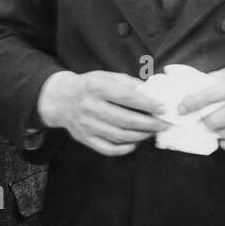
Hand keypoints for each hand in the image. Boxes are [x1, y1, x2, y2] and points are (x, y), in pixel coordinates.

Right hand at [38, 70, 168, 156]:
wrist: (60, 100)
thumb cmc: (89, 86)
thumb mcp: (106, 76)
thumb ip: (128, 83)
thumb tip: (151, 93)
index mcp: (96, 87)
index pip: (127, 97)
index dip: (148, 104)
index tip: (164, 108)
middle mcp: (90, 107)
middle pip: (126, 120)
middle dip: (150, 124)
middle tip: (164, 124)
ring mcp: (86, 125)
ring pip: (120, 135)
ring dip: (140, 136)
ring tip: (152, 132)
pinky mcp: (84, 138)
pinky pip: (108, 149)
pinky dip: (124, 149)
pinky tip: (134, 143)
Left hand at [179, 60, 224, 153]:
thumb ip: (219, 77)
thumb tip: (195, 85)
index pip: (211, 95)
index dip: (192, 103)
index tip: (180, 109)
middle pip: (217, 120)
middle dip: (204, 121)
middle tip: (200, 119)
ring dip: (216, 132)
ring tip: (214, 126)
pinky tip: (223, 141)